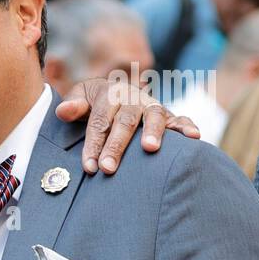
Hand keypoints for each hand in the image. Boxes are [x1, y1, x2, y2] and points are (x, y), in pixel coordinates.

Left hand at [55, 77, 199, 174]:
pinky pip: (179, 118)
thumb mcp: (79, 98)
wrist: (113, 90)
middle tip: (108, 168)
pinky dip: (187, 126)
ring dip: (154, 132)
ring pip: (154, 117)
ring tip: (150, 149)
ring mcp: (151, 106)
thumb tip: (63, 111)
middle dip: (116, 145)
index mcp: (110, 93)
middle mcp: (133, 98)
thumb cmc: (92, 103)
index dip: (93, 144)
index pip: (100, 121)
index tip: (89, 167)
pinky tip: (195, 136)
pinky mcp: (167, 115)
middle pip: (125, 121)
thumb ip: (72, 106)